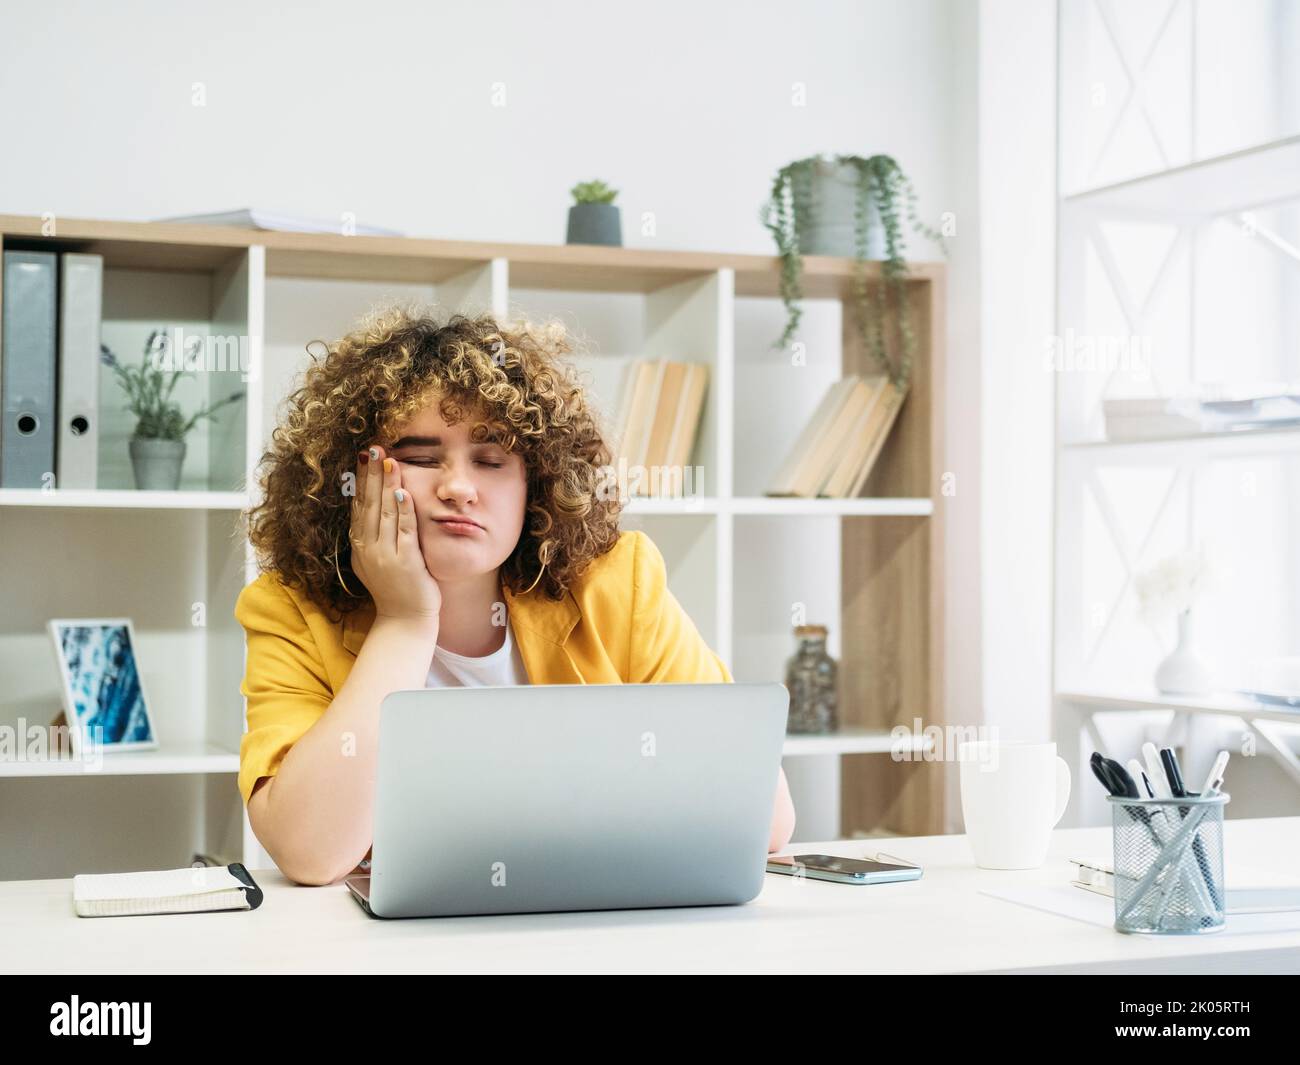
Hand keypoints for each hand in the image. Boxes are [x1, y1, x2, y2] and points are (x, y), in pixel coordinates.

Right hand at [348, 445, 441, 625]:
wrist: (405, 620)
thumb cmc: (396, 589)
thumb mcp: (376, 559)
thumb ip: (372, 535)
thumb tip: (369, 506)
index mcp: (359, 546)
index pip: (358, 505)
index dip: (360, 480)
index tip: (363, 456)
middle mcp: (367, 548)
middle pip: (368, 503)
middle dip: (371, 474)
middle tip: (373, 447)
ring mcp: (384, 556)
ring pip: (384, 513)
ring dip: (387, 485)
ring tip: (388, 460)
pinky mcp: (405, 562)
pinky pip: (404, 530)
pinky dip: (403, 511)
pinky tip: (404, 492)